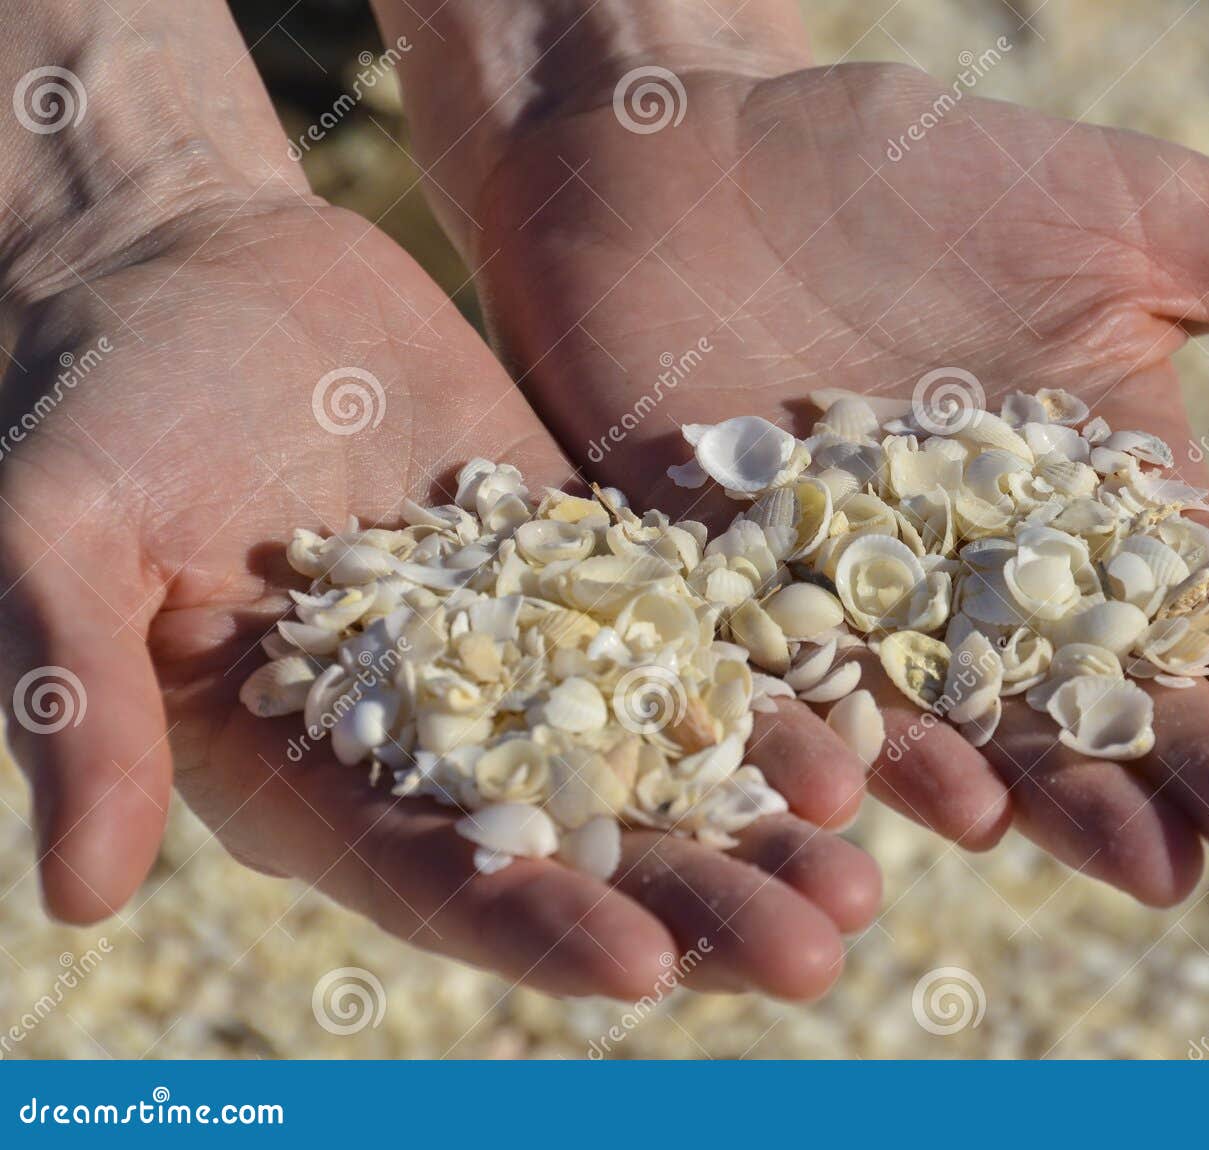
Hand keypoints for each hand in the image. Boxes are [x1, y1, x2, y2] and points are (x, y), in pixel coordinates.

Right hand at [0, 6, 875, 1001]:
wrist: (197, 275)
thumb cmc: (98, 408)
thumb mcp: (59, 545)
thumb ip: (81, 706)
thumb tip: (73, 899)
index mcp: (310, 775)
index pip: (431, 880)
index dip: (535, 926)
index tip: (644, 968)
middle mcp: (434, 741)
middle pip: (580, 847)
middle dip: (695, 902)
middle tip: (817, 951)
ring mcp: (522, 653)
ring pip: (656, 758)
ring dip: (758, 818)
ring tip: (868, 872)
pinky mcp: (583, 563)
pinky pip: (685, 631)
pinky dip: (764, 681)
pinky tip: (857, 724)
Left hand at [396, 25, 1208, 903]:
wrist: (712, 140)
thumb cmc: (934, 175)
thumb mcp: (1156, 226)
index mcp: (1101, 511)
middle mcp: (983, 585)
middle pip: (1090, 705)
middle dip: (1167, 777)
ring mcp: (849, 597)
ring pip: (942, 722)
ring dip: (1012, 788)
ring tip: (1078, 841)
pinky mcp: (714, 587)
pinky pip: (767, 679)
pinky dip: (806, 731)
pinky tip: (845, 784)